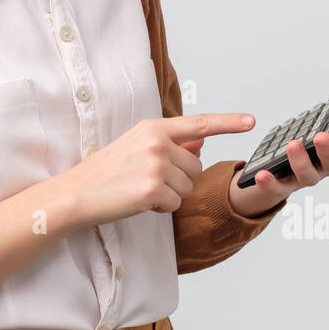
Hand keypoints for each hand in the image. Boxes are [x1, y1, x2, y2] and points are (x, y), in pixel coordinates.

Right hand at [61, 112, 256, 227]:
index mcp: (154, 128)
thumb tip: (200, 143)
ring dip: (170, 195)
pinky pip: (175, 203)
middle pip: (196, 167)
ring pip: (188, 187)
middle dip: (179, 179)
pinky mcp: (154, 189)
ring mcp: (156, 165)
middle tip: (147, 180)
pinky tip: (139, 201)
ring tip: (141, 189)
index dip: (229, 122)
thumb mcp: (137, 147)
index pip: (200, 123)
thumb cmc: (105, 171)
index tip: (251, 121)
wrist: (76, 193)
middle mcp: (157, 142)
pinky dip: (161, 207)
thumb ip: (171, 144)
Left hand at [231, 57, 328, 212]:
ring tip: (292, 144)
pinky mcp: (282, 184)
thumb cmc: (312, 137)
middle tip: (322, 136)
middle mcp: (324, 166)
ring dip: (301, 161)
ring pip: (308, 175)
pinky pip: (278, 187)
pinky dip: (271, 182)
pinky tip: (263, 172)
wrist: (282, 168)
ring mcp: (304, 176)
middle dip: (328, 151)